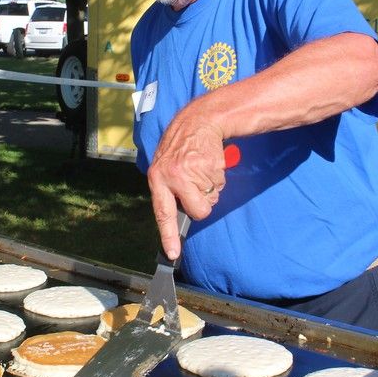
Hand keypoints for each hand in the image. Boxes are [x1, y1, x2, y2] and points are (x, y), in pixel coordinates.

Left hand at [147, 118, 227, 259]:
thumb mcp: (164, 167)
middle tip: (197, 187)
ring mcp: (193, 171)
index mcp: (158, 178)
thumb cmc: (180, 148)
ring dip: (210, 188)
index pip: (163, 213)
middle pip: (198, 211)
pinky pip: (219, 186)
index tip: (173, 254)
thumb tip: (178, 219)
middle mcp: (173, 176)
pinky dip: (217, 178)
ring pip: (211, 199)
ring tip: (201, 170)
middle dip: (203, 205)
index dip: (168, 236)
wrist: (198, 122)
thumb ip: (168, 191)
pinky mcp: (210, 166)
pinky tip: (208, 164)